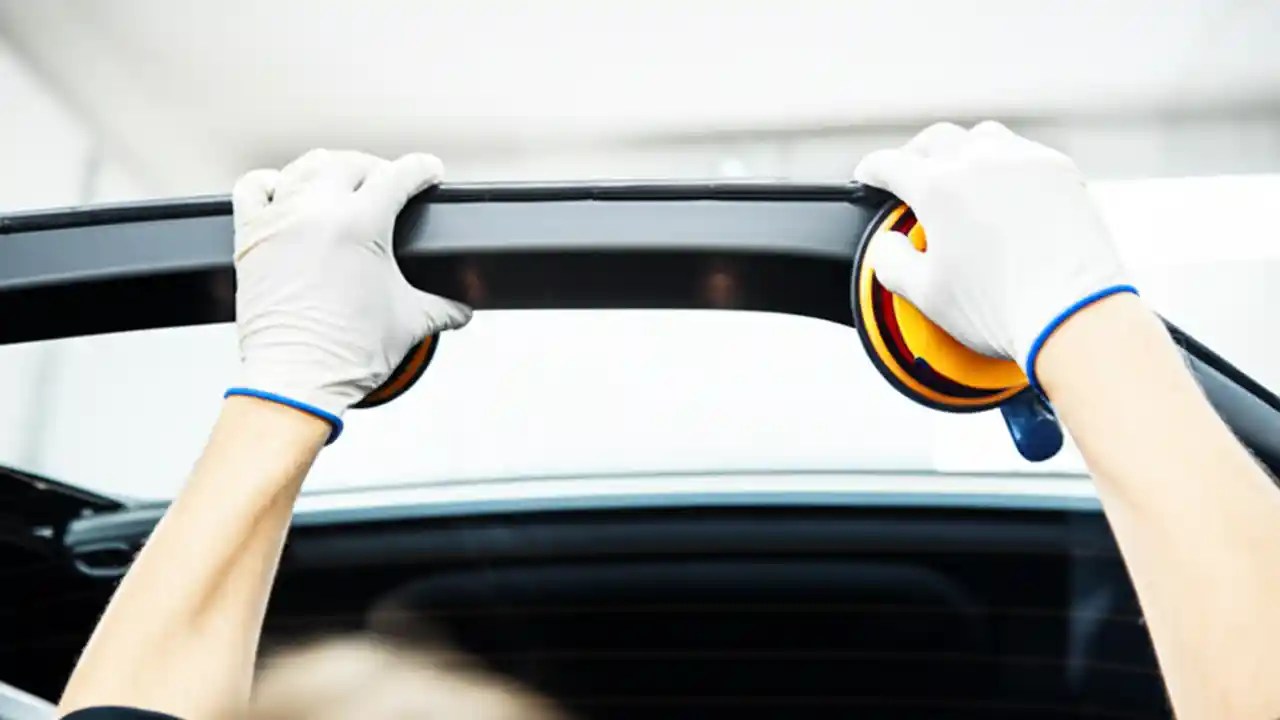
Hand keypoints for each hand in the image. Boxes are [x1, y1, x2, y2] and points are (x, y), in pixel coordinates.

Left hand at [228, 149, 471, 440]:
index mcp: (361, 224)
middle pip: (352, 162)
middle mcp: (317, 212)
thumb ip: (444, 308)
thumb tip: (463, 309)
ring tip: (345, 185)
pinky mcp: (250, 236)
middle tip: (391, 184)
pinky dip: (274, 183)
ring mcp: (280, 220)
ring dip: (331, 169)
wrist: (296, 380)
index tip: (430, 172)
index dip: (422, 169)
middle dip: (378, 168)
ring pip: (306, 166)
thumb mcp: (411, 322)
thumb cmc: (349, 354)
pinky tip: (289, 195)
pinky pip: (255, 186)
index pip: (399, 174)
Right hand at [854, 121, 1133, 384]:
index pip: (890, 163)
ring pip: (983, 137)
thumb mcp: (924, 294)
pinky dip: (1005, 164)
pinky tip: (1005, 190)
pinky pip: (1023, 153)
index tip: (868, 176)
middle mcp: (980, 162)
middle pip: (937, 139)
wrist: (1074, 315)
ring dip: (963, 151)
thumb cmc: (999, 308)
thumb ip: (890, 262)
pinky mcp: (1061, 172)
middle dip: (915, 153)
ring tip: (959, 175)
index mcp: (938, 187)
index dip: (872, 170)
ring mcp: (1025, 162)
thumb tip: (888, 243)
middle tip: (909, 173)